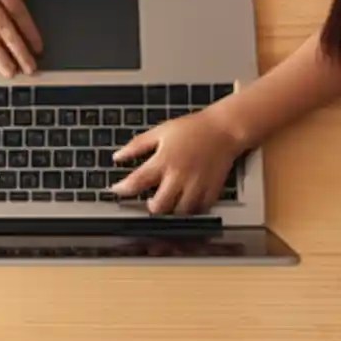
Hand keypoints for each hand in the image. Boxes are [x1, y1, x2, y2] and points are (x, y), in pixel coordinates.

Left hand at [110, 110, 247, 214]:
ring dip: (171, 209)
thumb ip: (137, 146)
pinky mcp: (211, 190)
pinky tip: (186, 201)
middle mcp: (180, 176)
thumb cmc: (192, 128)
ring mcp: (197, 185)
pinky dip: (191, 210)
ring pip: (180, 211)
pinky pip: (199, 210)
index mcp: (164, 160)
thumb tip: (118, 156)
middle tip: (149, 200)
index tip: (116, 190)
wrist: (223, 129)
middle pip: (159, 205)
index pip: (137, 182)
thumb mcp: (159, 131)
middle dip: (150, 206)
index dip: (122, 189)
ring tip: (169, 201)